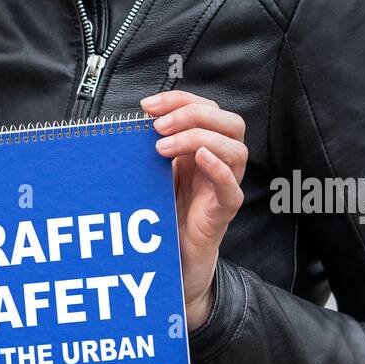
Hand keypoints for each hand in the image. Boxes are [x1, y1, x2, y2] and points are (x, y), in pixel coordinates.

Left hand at [141, 90, 246, 330]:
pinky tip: (199, 158)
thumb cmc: (162, 218)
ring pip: (236, 149)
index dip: (179, 100)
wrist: (171, 264)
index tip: (146, 106)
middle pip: (229, 121)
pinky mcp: (223, 213)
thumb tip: (129, 124)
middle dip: (192, 114)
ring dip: (198, 138)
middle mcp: (218, 164)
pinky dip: (218, 168)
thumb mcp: (150, 178)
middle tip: (158, 127)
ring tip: (162, 148)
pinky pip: (232, 187)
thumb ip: (147, 152)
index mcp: (201, 150)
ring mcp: (224, 187)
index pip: (204, 109)